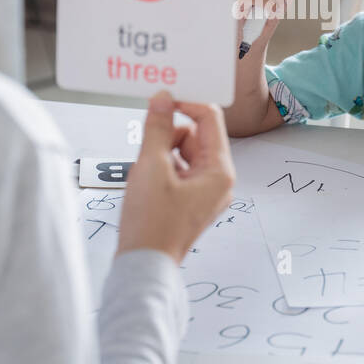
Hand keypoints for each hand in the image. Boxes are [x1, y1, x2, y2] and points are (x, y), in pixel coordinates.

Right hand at [118, 92, 236, 265]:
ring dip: (163, 153)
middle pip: (196, 136)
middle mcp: (219, 182)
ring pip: (185, 153)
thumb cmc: (151, 223)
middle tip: (147, 145)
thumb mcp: (150, 166)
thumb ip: (158, 127)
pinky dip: (162, 168)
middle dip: (169, 136)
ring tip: (145, 173)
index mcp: (219, 172)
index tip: (163, 99)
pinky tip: (146, 182)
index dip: (186, 104)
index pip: (209, 120)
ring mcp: (206, 193)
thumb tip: (162, 99)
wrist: (143, 264)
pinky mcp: (191, 201)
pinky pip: (180, 170)